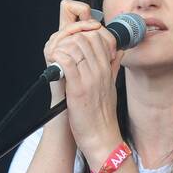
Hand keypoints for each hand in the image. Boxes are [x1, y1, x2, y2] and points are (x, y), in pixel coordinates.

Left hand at [47, 3, 125, 165]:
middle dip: (70, 39)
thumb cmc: (102, 114)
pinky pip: (67, 61)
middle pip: (86, 38)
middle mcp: (100, 70)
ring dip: (62, 48)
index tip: (73, 46)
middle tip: (62, 51)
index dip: (83, 36)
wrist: (101, 137)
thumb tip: (118, 51)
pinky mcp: (78, 88)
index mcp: (107, 69)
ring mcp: (90, 78)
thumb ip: (113, 66)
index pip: (98, 37)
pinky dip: (58, 58)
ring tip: (57, 58)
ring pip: (76, 46)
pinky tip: (55, 64)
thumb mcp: (111, 86)